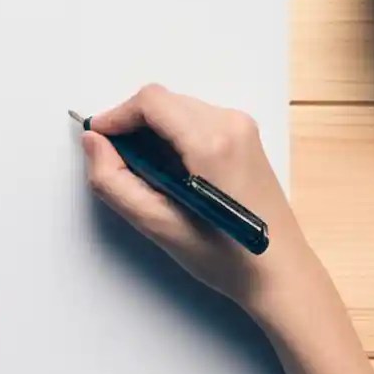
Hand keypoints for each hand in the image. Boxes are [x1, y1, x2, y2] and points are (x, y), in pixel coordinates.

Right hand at [81, 84, 315, 317]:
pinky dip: (174, 138)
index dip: (116, 117)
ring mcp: (243, 128)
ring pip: (178, 110)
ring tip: (151, 178)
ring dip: (154, 134)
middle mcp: (231, 124)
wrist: (279, 272)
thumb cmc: (226, 257)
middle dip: (134, 127)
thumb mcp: (158, 224)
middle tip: (122, 167)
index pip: (150, 101)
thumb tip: (94, 143)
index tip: (99, 141)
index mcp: (212, 142)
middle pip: (164, 102)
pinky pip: (196, 121)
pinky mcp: (246, 137)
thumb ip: (114, 181)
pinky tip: (174, 175)